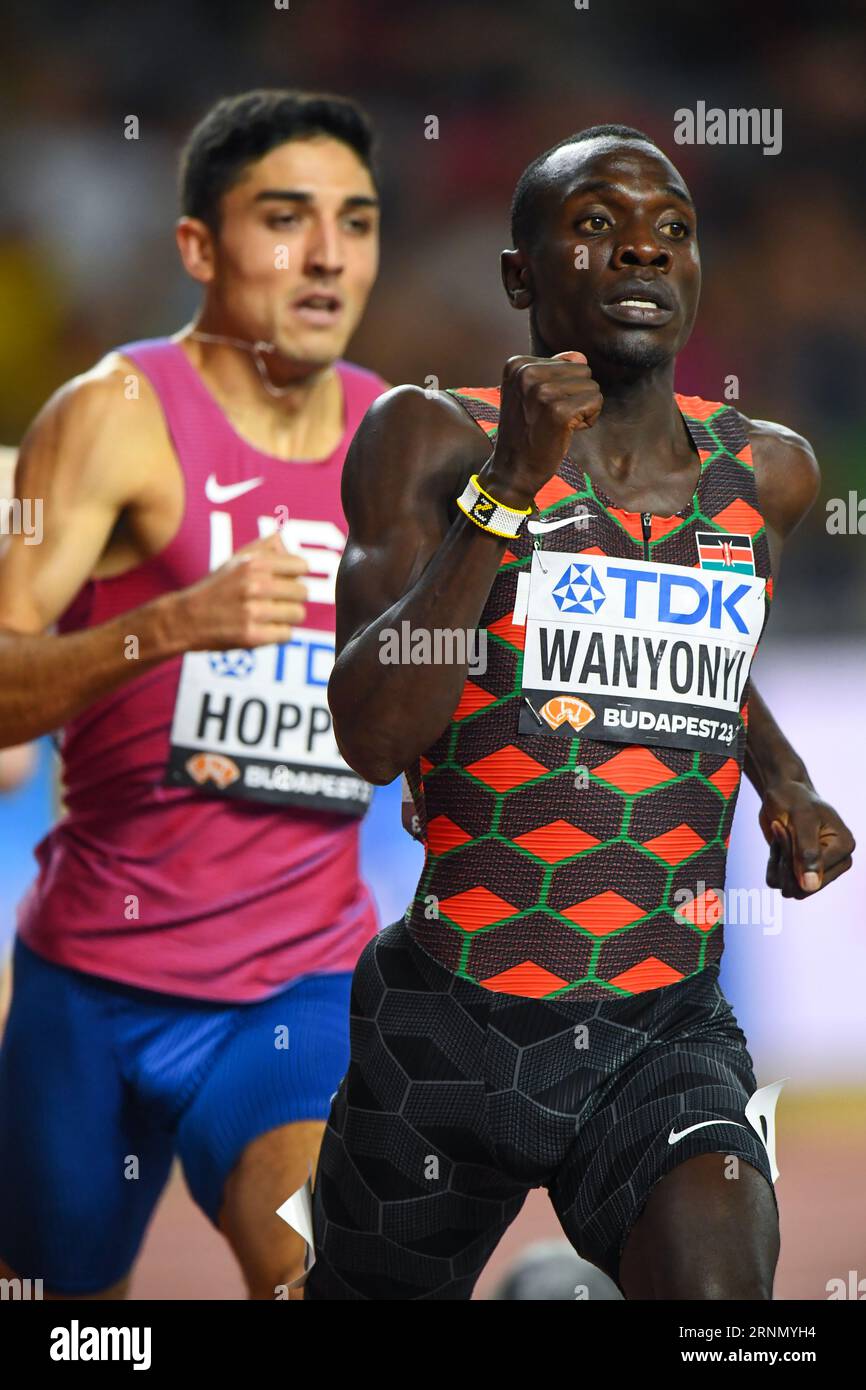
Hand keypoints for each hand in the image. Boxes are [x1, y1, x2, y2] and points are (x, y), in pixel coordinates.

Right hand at [174, 532, 309, 650]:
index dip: (295, 575)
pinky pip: (286, 634)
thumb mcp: (236, 559)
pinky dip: (277, 634)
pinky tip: (262, 628)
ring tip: (269, 615)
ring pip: (298, 614)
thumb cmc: (215, 588)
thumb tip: (288, 542)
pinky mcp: (252, 636)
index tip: (286, 581)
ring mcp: (253, 611)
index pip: (301, 565)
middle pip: (303, 592)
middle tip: (275, 602)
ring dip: (286, 617)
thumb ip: (264, 547)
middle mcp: (255, 585)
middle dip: (292, 598)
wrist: (185, 619)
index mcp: (254, 563)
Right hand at [479, 351, 602, 508]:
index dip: (563, 388)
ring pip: (592, 386)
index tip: (542, 407)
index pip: (569, 361)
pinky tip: (567, 431)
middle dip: (576, 396)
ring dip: (583, 408)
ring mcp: (542, 392)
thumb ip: (553, 370)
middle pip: (583, 371)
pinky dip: (589, 419)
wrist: (513, 468)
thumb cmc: (526, 431)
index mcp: (517, 364)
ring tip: (558, 424)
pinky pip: (596, 402)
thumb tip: (580, 357)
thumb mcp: (529, 392)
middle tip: (552, 417)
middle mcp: (527, 373)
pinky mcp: (558, 411)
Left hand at [759, 780, 854, 898]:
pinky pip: (778, 882)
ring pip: (789, 887)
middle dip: (785, 861)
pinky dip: (773, 863)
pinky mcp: (801, 871)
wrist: (782, 792)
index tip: (785, 827)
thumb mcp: (801, 819)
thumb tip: (811, 886)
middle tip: (781, 830)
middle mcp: (836, 863)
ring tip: (781, 834)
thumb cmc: (795, 799)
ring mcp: (819, 869)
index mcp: (844, 848)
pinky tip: (778, 843)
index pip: (816, 878)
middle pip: (803, 888)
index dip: (792, 857)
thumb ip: (807, 852)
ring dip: (777, 862)